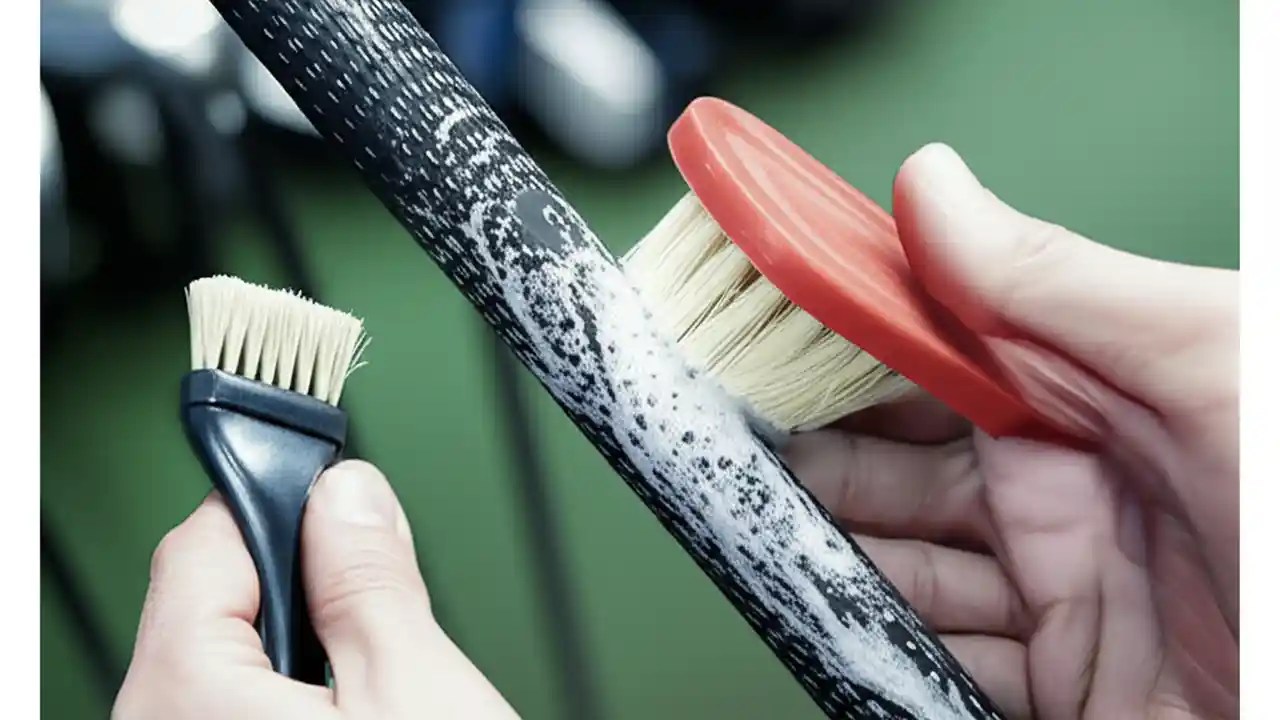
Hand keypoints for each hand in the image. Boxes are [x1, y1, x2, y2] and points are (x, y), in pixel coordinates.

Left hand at [113, 461, 517, 718]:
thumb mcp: (417, 691)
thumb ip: (372, 579)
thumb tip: (348, 495)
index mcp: (184, 696)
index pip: (205, 534)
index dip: (288, 500)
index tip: (347, 500)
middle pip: (208, 594)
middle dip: (303, 580)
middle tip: (382, 607)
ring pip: (224, 653)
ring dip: (300, 641)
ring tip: (374, 680)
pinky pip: (230, 704)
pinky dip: (286, 691)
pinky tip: (347, 714)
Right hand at [787, 144, 1237, 718]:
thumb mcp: (1210, 364)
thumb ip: (1060, 285)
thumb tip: (931, 188)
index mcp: (1099, 390)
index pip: (940, 345)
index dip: (846, 333)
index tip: (758, 322)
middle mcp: (1071, 484)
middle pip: (902, 458)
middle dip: (812, 445)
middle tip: (728, 433)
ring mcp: (1063, 585)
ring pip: (904, 557)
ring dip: (824, 541)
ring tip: (748, 519)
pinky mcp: (1063, 682)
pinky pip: (940, 654)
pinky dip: (872, 635)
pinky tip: (823, 605)